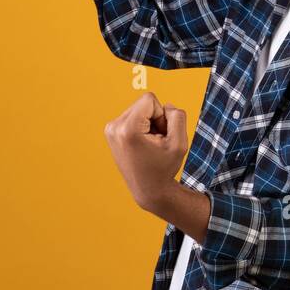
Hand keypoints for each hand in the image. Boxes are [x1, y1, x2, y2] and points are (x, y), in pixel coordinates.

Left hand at [104, 92, 187, 210]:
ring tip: (150, 145)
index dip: (162, 115)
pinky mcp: (111, 132)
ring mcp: (110, 130)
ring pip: (139, 110)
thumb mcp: (179, 143)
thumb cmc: (164, 168)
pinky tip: (143, 145)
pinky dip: (141, 128)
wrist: (148, 190)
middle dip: (155, 119)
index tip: (161, 136)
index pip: (149, 99)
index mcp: (128, 129)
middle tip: (156, 142)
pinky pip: (133, 117)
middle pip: (143, 103)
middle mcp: (114, 127)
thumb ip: (177, 117)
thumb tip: (166, 105)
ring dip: (149, 124)